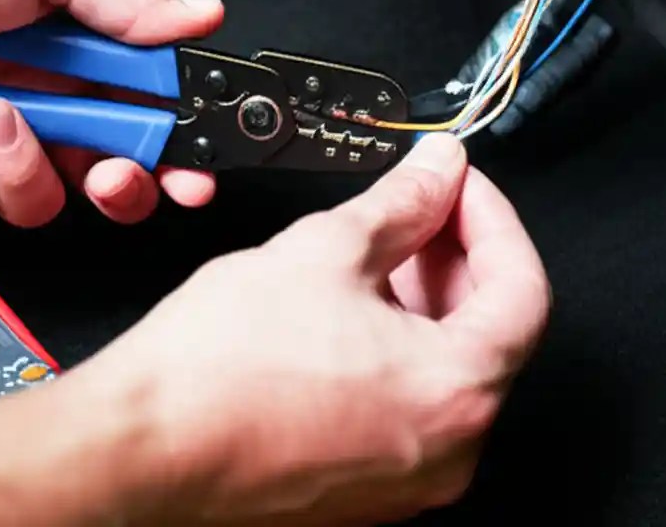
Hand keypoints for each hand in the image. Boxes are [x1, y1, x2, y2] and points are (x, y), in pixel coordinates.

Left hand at [0, 0, 220, 225]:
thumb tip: (199, 16)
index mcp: (79, 39)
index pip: (152, 107)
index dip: (180, 145)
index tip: (194, 168)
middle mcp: (42, 91)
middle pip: (112, 170)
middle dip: (122, 184)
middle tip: (111, 168)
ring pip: (43, 198)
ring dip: (21, 161)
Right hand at [72, 133, 550, 524]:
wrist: (142, 446)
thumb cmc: (217, 371)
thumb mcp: (326, 249)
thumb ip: (402, 204)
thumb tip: (435, 174)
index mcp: (457, 392)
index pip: (523, 288)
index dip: (493, 219)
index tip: (461, 185)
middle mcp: (447, 451)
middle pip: (491, 333)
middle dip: (458, 258)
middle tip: (422, 208)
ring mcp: (405, 481)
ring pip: (446, 373)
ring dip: (425, 304)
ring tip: (376, 255)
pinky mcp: (363, 490)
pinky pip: (406, 408)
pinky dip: (396, 354)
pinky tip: (350, 314)